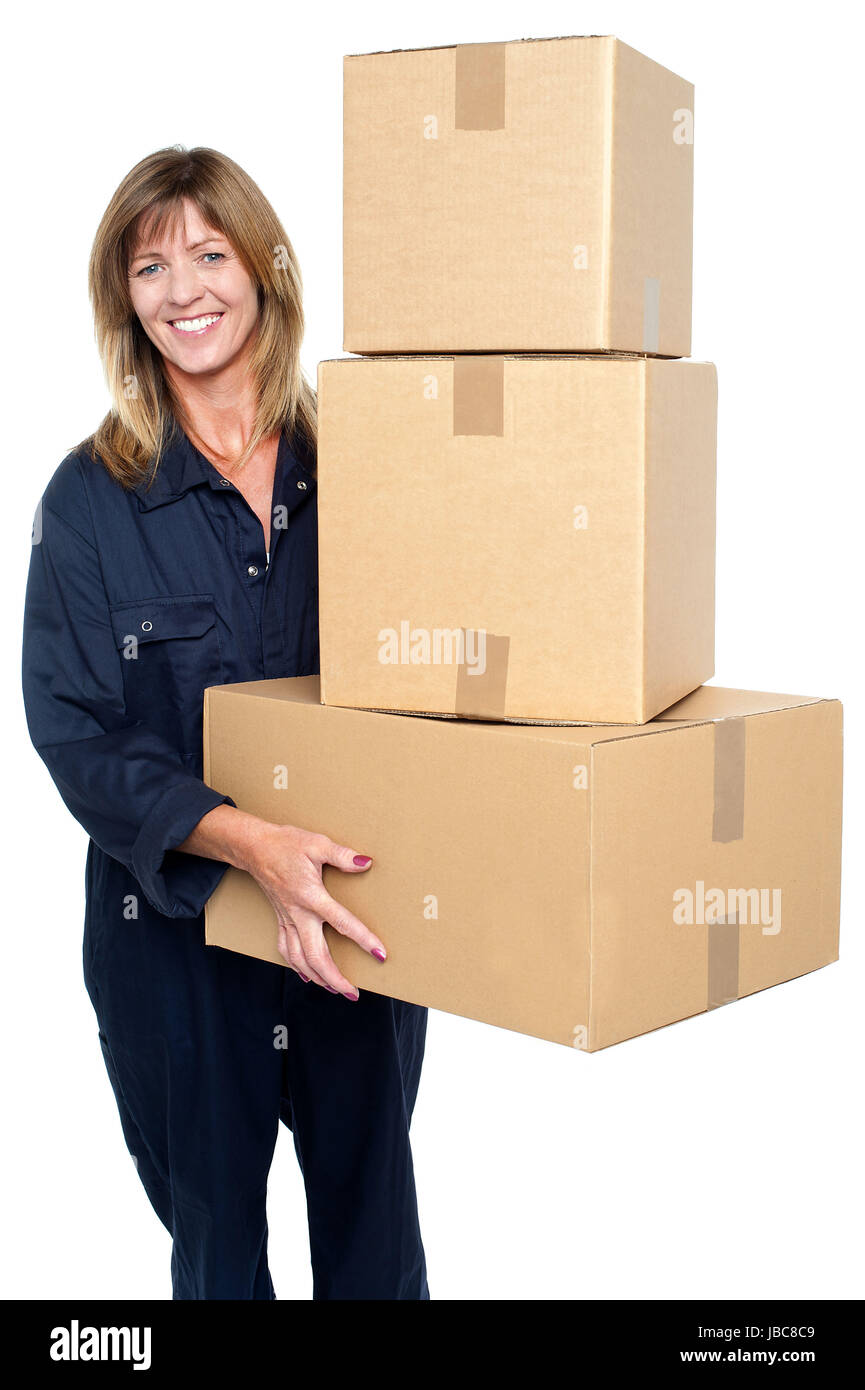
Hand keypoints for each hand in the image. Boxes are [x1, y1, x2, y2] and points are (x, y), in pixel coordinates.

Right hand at [243, 822, 384, 998]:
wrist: (255, 848)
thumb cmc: (286, 844)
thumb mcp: (317, 844)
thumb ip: (342, 855)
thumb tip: (366, 863)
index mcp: (311, 896)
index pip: (342, 923)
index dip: (363, 939)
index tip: (380, 953)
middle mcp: (298, 914)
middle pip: (316, 956)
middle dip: (335, 978)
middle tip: (353, 993)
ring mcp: (288, 919)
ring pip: (300, 959)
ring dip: (318, 978)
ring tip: (336, 990)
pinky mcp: (281, 919)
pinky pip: (286, 950)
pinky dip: (297, 967)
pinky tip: (307, 976)